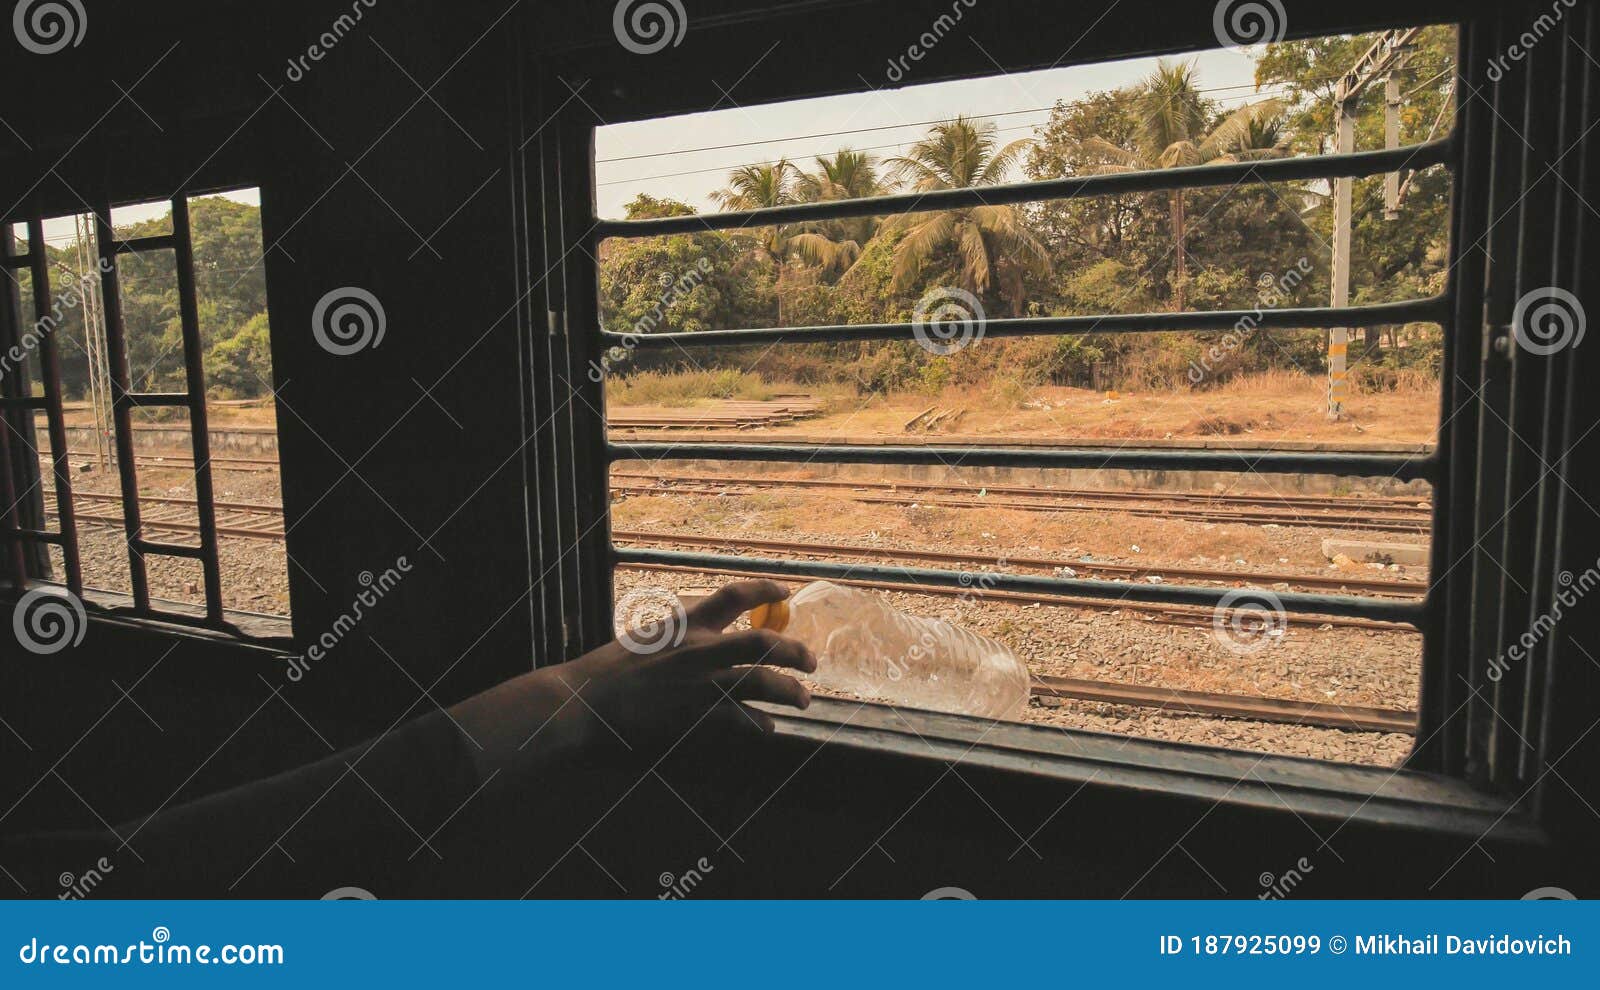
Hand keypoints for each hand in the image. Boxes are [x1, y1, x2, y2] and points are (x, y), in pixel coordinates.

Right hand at [449, 581, 814, 779]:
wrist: (585, 702)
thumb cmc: (605, 674)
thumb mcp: (645, 640)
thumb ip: (677, 641)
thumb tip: (698, 643)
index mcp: (685, 624)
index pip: (734, 595)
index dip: (764, 588)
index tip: (784, 589)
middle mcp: (701, 649)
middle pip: (765, 641)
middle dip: (795, 650)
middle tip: (811, 660)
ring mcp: (703, 684)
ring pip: (764, 682)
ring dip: (791, 691)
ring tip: (805, 699)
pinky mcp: (699, 717)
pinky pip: (744, 720)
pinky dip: (760, 725)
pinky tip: (767, 730)